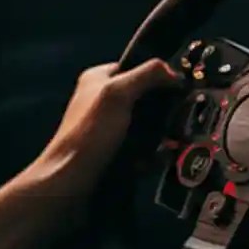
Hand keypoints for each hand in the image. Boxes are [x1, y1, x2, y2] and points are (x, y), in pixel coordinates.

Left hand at [27, 58, 182, 214]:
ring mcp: (107, 126)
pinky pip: (141, 146)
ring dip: (159, 135)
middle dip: (163, 111)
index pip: (136, 67)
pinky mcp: (113, 150)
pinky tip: (156, 160)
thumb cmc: (91, 132)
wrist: (69, 181)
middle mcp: (102, 99)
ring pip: (146, 124)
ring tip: (169, 144)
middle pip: (145, 97)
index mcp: (98, 78)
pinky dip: (150, 153)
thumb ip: (147, 75)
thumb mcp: (118, 94)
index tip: (179, 90)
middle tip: (178, 121)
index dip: (158, 76)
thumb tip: (174, 73)